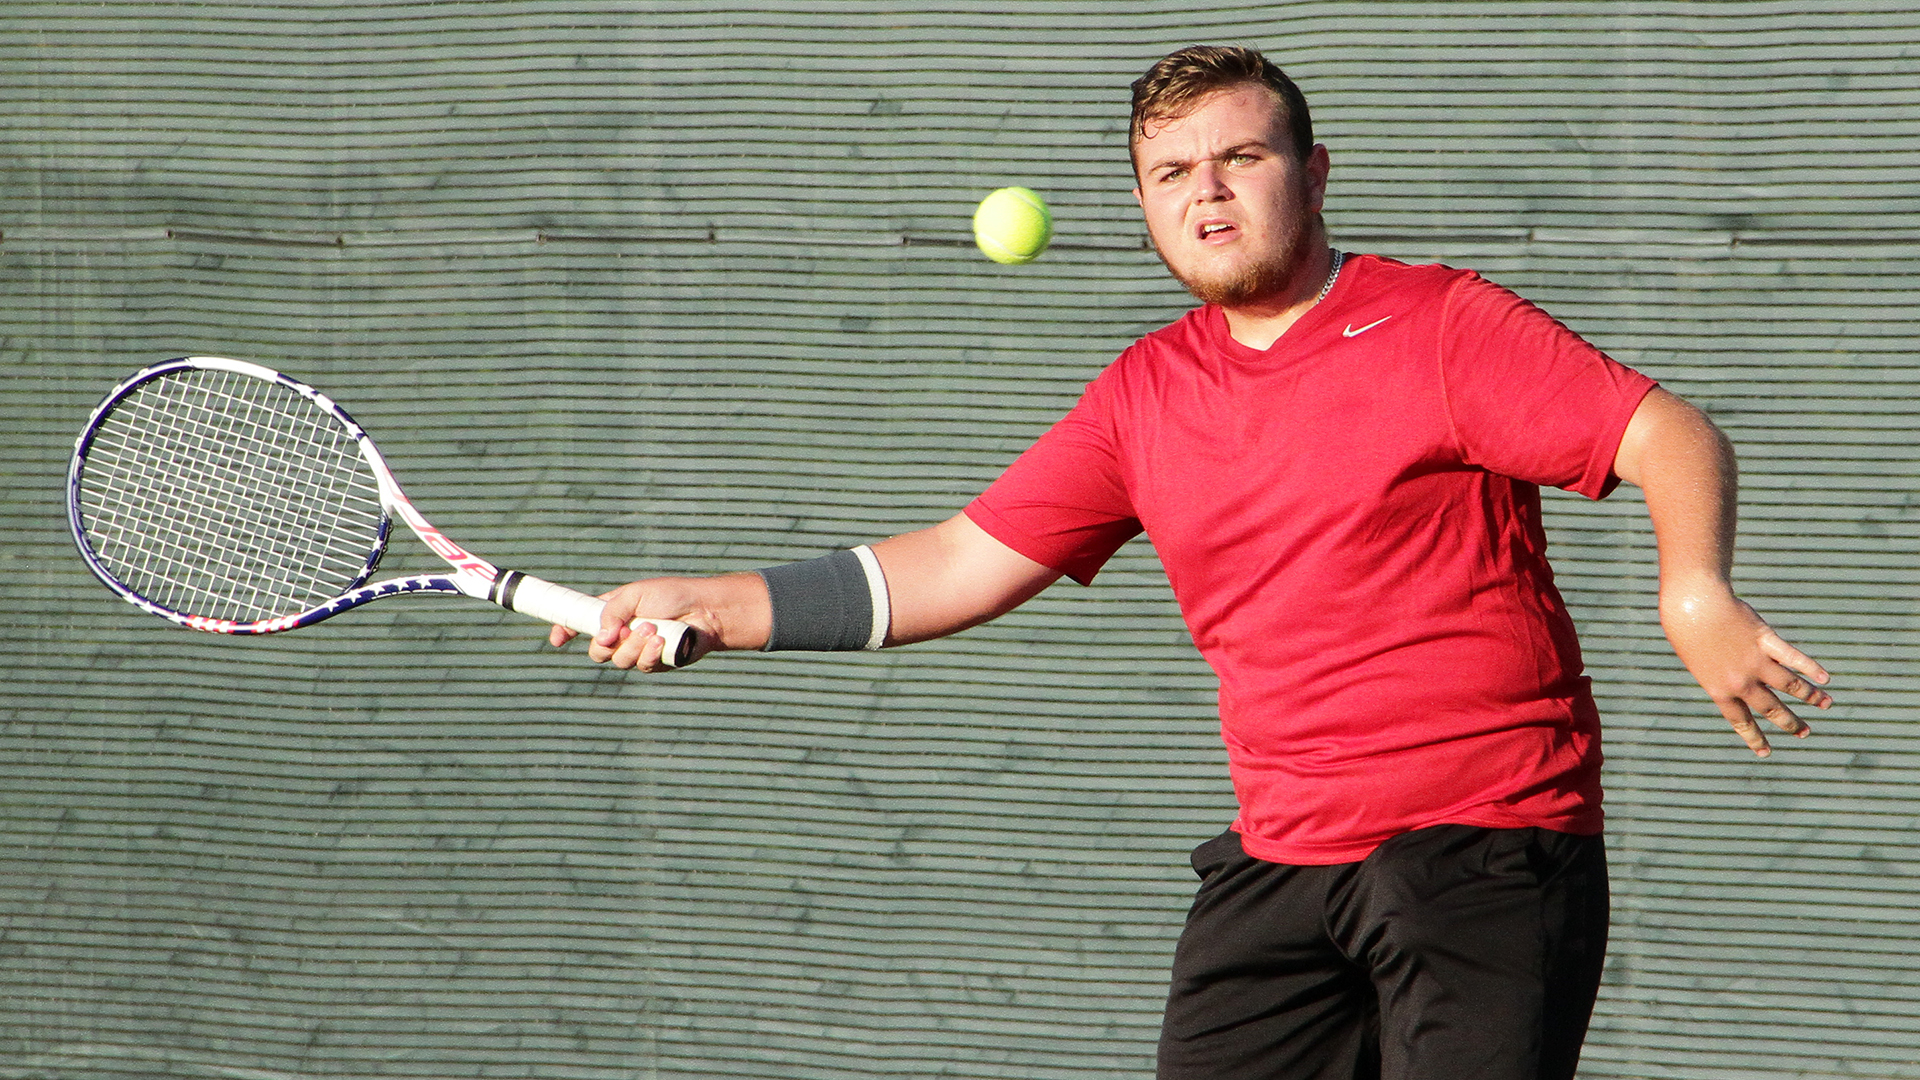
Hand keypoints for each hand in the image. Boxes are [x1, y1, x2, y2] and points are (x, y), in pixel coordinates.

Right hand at [547, 578, 718, 671]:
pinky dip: (650, 652)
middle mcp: (622, 634)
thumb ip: (612, 611)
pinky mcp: (654, 663)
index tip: (557, 638)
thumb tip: (600, 637)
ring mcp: (637, 651)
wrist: (706, 610)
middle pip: (596, 651)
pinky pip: (641, 665)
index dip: (565, 630)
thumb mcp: (636, 594)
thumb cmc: (673, 595)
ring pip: (618, 660)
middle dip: (606, 643)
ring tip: (653, 629)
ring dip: (633, 645)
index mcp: (612, 613)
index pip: (581, 623)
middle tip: (626, 630)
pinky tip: (662, 640)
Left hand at [1659, 581, 1831, 755]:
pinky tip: (1825, 678)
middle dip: (1790, 723)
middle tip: (1804, 733)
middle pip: (1771, 708)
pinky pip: (1793, 658)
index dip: (1755, 738)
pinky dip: (1811, 668)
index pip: (1741, 721)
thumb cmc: (1687, 630)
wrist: (1693, 606)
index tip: (1766, 752)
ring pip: (1790, 685)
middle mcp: (1740, 681)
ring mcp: (1755, 661)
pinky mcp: (1765, 640)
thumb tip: (1744, 682)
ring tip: (1826, 704)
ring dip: (1811, 696)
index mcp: (1719, 690)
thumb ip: (1721, 675)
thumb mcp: (1700, 661)